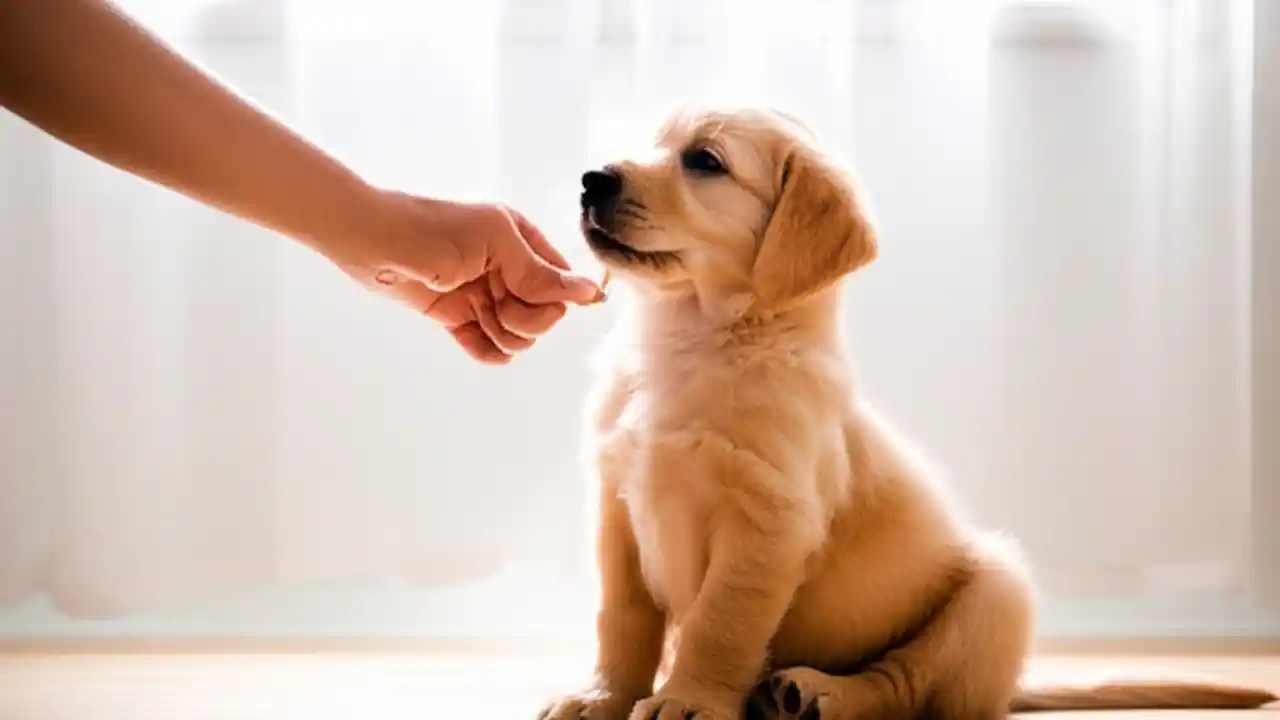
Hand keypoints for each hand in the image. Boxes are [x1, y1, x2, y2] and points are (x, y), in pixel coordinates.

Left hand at [323, 190, 604, 362]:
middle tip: (495, 304)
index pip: (561, 284)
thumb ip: (540, 275)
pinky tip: (479, 342)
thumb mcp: (495, 246)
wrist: (372, 244)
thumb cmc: (432, 231)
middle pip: (545, 315)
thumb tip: (590, 292)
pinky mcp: (459, 317)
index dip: (550, 298)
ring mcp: (484, 295)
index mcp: (522, 242)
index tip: (522, 292)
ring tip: (476, 316)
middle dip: (524, 319)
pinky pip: (489, 346)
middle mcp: (508, 270)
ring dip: (502, 334)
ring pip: (519, 336)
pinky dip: (487, 351)